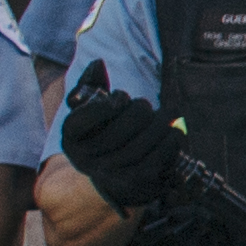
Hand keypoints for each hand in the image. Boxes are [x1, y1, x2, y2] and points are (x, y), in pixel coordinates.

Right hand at [59, 83, 184, 220]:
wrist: (113, 178)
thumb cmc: (103, 133)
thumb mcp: (90, 109)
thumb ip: (90, 84)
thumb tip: (99, 63)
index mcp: (71, 137)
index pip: (86, 117)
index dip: (109, 104)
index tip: (121, 98)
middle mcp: (86, 158)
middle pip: (122, 127)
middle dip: (140, 110)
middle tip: (144, 106)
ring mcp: (112, 173)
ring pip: (144, 142)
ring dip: (160, 123)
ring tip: (166, 115)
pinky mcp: (138, 182)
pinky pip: (159, 158)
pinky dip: (171, 140)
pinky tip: (174, 130)